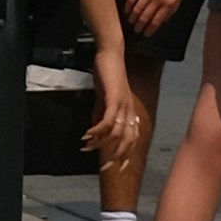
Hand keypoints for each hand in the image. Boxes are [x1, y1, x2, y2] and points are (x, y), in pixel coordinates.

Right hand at [84, 50, 136, 172]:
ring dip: (100, 143)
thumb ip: (102, 113)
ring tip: (87, 146)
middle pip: (128, 140)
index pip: (134, 138)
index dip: (128, 154)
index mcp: (130, 111)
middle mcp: (130, 110)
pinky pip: (107, 121)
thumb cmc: (108, 74)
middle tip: (103, 165)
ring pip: (116, 133)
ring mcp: (123, 105)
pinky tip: (88, 134)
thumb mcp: (104, 98)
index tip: (119, 167)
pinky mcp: (114, 99)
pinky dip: (97, 130)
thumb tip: (96, 131)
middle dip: (116, 155)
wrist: (110, 53)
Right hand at [124, 0, 186, 41]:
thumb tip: (164, 20)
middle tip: (136, 30)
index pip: (157, 21)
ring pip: (137, 9)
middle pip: (145, 17)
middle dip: (139, 26)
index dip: (150, 29)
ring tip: (130, 22)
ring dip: (132, 17)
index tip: (146, 34)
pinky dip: (128, 5)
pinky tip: (126, 10)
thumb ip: (173, 7)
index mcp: (169, 2)